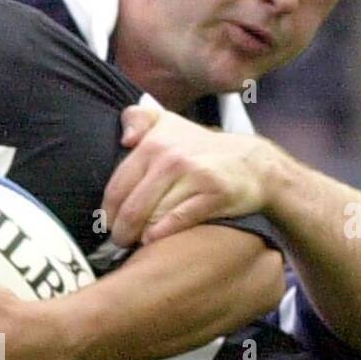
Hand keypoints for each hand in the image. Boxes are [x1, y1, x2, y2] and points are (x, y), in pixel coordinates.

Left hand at [102, 103, 275, 246]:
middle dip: (121, 231)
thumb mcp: (168, 123)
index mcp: (154, 143)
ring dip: (141, 235)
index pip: (117, 187)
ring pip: (153, 217)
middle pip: (132, 208)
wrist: (252, 163)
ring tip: (138, 240)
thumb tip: (125, 138)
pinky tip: (155, 240)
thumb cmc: (200, 149)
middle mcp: (172, 158)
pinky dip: (162, 234)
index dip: (108, 212)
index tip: (108, 224)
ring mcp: (194, 176)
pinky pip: (178, 221)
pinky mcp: (214, 194)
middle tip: (120, 241)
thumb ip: (139, 118)